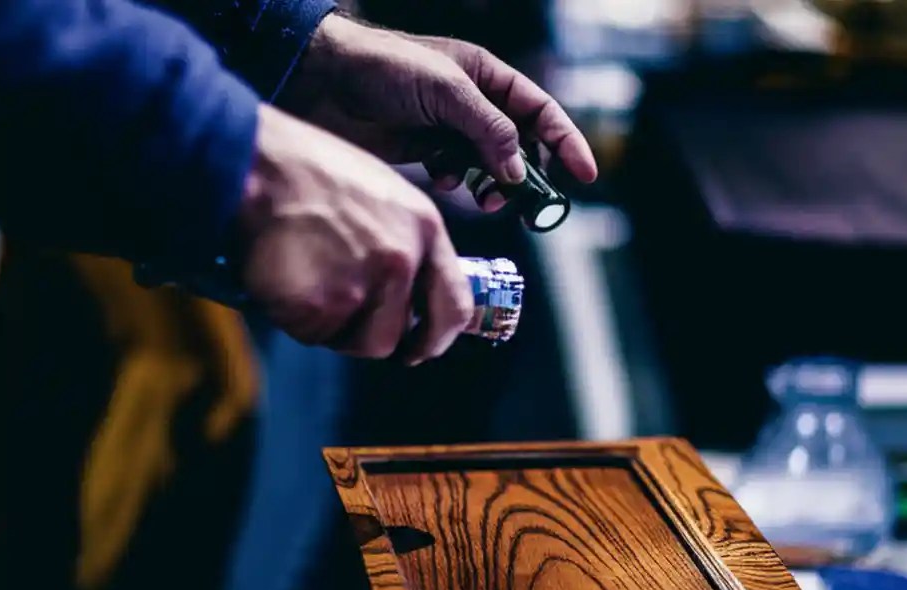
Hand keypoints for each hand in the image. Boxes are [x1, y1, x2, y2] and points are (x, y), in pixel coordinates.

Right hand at [239, 105, 472, 364]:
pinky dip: (298, 319)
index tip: (421, 349)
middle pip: (395, 337)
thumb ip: (408, 243)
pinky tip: (287, 281)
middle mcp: (401, 260)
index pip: (455, 307)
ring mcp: (360, 286)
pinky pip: (313, 335)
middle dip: (368, 333)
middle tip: (339, 309)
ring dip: (332, 327)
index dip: (437, 338)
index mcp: (424, 229)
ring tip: (309, 283)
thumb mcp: (385, 194)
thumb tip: (414, 291)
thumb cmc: (311, 171)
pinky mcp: (319, 305)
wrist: (252, 164)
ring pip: (355, 342)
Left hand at [280, 13, 597, 210]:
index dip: (566, 142)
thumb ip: (489, 130)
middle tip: (522, 203)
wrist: (321, 80)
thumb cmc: (383, 69)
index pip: (540, 111)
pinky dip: (458, 182)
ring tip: (482, 196)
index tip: (585, 175)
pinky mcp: (426, 150)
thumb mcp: (447, 91)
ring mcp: (450, 128)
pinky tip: (442, 180)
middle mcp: (474, 103)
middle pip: (520, 145)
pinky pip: (459, 173)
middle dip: (525, 175)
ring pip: (490, 165)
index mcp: (487, 77)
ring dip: (491, 184)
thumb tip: (517, 172)